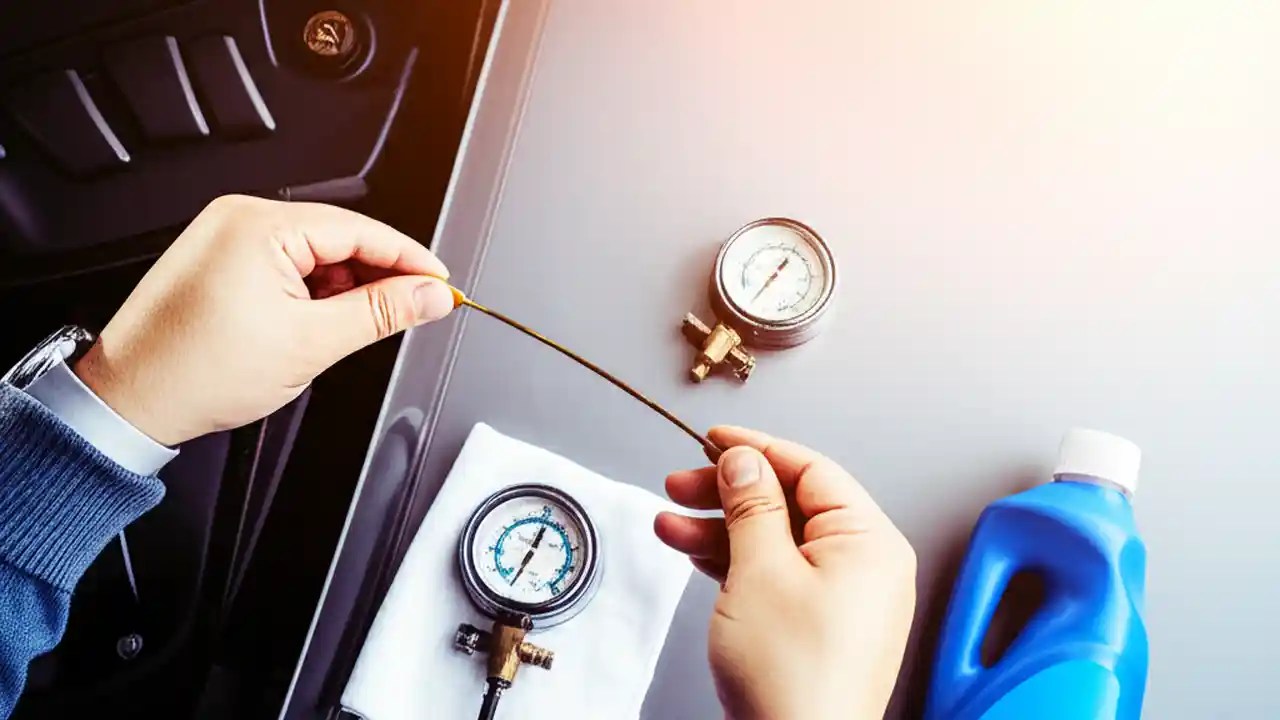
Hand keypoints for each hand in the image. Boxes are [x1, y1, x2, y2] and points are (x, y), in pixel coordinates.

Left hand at [75, 195, 455, 445]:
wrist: (131, 400)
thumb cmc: (196, 371)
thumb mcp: (311, 343)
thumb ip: (381, 313)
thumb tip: (429, 296)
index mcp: (259, 225)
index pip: (360, 230)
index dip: (410, 260)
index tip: (441, 284)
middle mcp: (240, 219)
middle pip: (339, 238)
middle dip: (379, 277)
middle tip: (414, 310)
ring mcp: (226, 238)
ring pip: (315, 254)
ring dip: (345, 288)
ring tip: (356, 329)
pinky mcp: (220, 260)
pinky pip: (286, 264)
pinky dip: (313, 292)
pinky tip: (323, 323)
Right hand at [654, 426, 916, 719]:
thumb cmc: (793, 679)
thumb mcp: (760, 571)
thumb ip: (751, 505)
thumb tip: (743, 459)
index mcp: (869, 542)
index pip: (812, 470)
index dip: (756, 449)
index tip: (713, 440)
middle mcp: (866, 566)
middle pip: (791, 504)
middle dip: (728, 493)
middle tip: (681, 484)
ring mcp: (843, 598)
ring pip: (776, 541)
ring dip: (720, 529)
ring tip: (669, 524)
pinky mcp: (818, 626)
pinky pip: (776, 575)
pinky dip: (735, 563)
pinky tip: (694, 554)